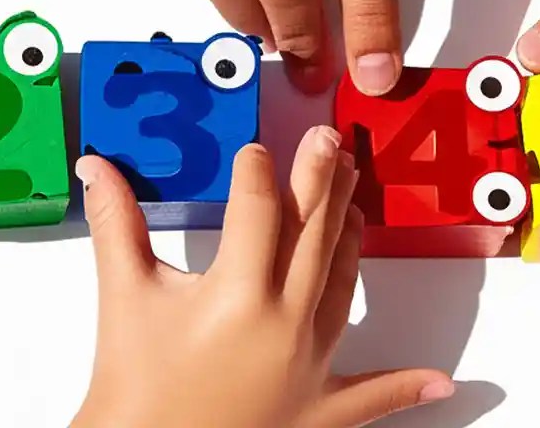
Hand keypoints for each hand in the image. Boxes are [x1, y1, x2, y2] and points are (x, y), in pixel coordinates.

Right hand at [70, 127, 453, 427]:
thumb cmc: (134, 387)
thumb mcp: (124, 295)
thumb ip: (115, 224)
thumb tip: (99, 169)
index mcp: (240, 293)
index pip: (260, 209)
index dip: (258, 170)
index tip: (256, 148)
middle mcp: (285, 323)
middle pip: (313, 234)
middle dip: (321, 181)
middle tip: (330, 140)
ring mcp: (309, 366)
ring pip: (343, 287)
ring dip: (351, 240)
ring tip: (355, 201)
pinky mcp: (318, 411)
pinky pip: (370, 397)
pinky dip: (404, 387)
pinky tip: (441, 380)